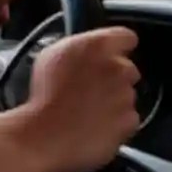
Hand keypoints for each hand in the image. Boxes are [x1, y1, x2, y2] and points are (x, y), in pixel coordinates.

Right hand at [10, 27, 140, 171]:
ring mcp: (127, 96)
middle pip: (127, 68)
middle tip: (87, 87)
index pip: (125, 36)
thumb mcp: (49, 57)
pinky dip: (113, 122)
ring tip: (84, 110)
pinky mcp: (129, 121)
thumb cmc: (41, 96)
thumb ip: (76, 48)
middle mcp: (118, 68)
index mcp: (97, 46)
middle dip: (112, 76)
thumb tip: (84, 50)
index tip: (107, 54)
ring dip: (111, 100)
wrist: (43, 135)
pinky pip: (126, 119)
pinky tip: (91, 124)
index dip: (117, 46)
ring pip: (125, 95)